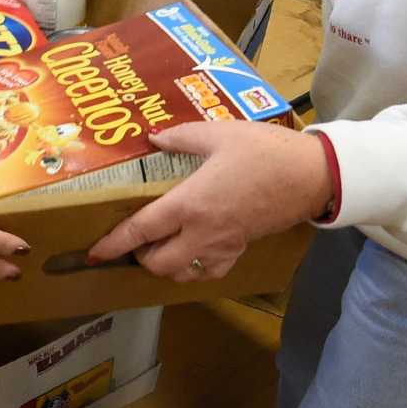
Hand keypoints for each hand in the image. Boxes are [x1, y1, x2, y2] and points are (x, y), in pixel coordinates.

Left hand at [88, 123, 327, 280]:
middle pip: (158, 264)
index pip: (141, 231)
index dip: (114, 244)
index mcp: (190, 204)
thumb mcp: (219, 133)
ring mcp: (223, 245)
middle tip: (136, 239)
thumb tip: (154, 138)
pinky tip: (194, 249)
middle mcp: (202, 232)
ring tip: (161, 246)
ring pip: (183, 274)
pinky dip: (194, 268)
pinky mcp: (242, 249)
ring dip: (165, 265)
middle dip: (140, 257)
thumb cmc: (265, 152)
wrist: (311, 176)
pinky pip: (210, 271)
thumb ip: (181, 137)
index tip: (95, 252)